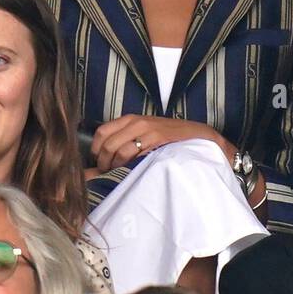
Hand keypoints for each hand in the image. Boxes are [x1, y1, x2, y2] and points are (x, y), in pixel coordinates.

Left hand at [89, 115, 236, 171]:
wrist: (197, 135)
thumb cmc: (169, 137)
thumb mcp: (145, 133)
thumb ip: (124, 142)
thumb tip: (96, 164)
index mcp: (130, 119)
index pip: (101, 132)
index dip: (95, 151)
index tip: (99, 163)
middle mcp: (137, 121)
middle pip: (107, 144)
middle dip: (104, 163)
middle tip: (109, 173)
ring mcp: (148, 129)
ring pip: (119, 151)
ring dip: (116, 167)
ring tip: (121, 174)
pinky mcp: (158, 138)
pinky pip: (136, 154)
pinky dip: (130, 165)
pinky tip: (135, 170)